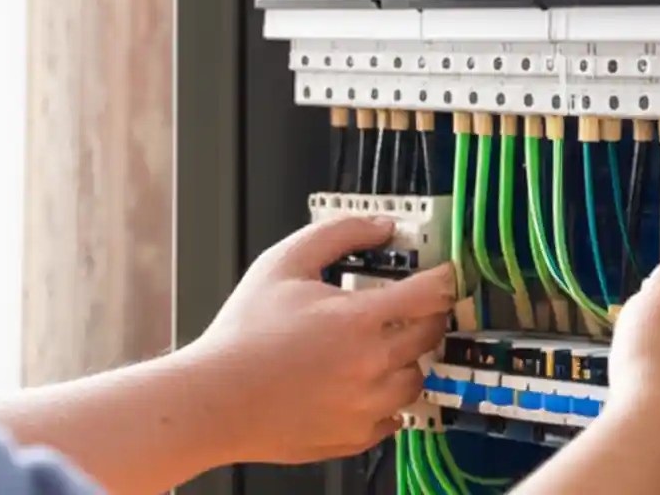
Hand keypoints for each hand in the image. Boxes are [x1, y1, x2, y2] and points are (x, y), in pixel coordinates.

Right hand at [186, 217, 455, 464]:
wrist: (213, 401)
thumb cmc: (243, 335)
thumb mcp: (284, 263)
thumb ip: (337, 234)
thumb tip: (379, 225)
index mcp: (359, 320)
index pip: (432, 292)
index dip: (445, 277)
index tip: (445, 273)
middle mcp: (373, 365)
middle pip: (432, 333)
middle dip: (426, 314)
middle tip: (409, 307)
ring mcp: (368, 405)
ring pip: (417, 376)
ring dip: (407, 359)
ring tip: (377, 349)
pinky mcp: (357, 435)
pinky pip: (395, 416)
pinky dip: (386, 399)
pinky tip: (361, 385)